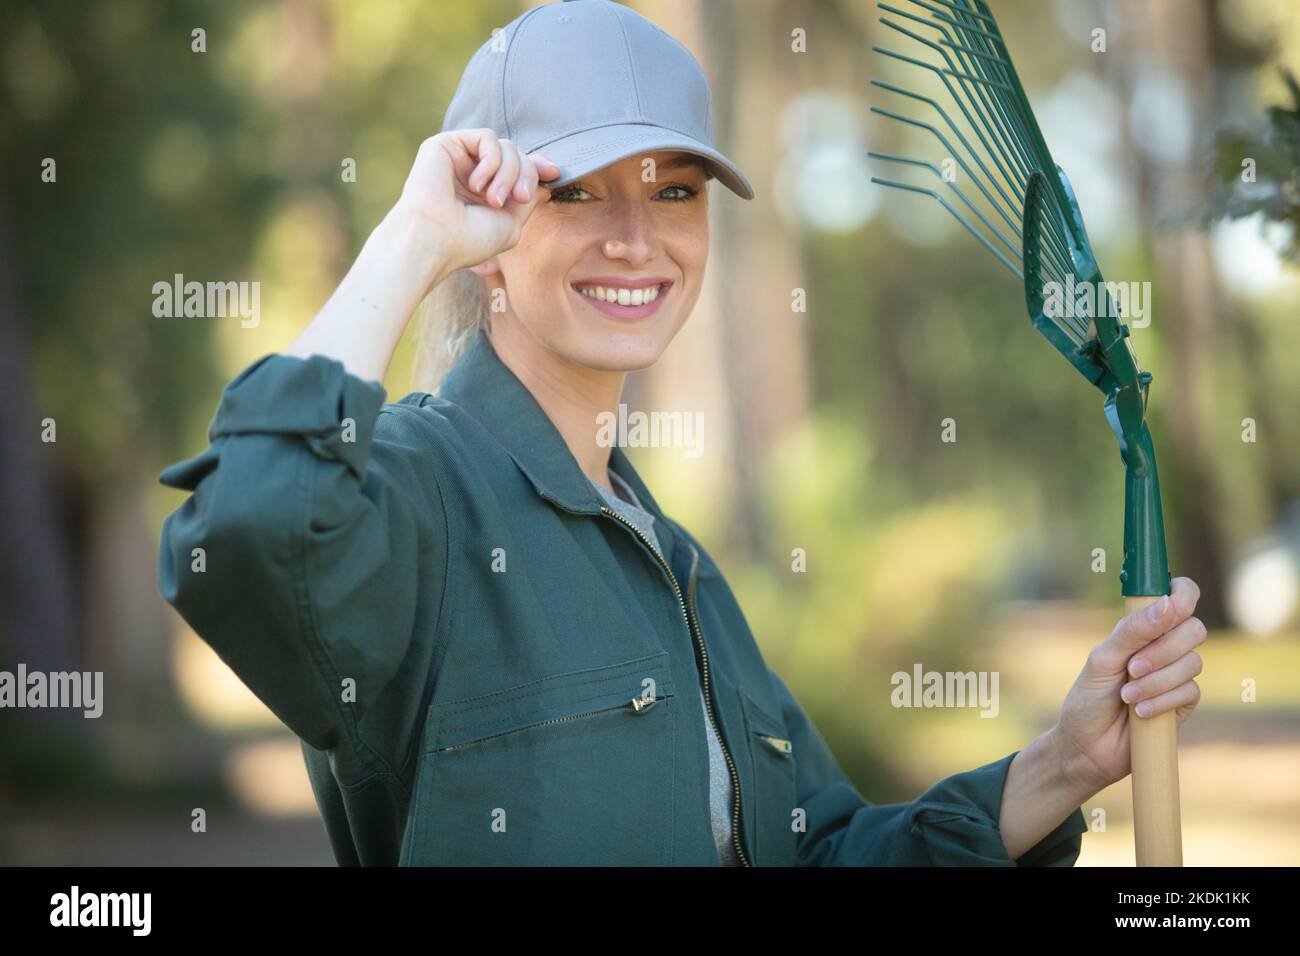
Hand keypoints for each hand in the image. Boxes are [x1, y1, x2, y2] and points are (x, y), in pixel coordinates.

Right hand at [394, 128, 561, 275]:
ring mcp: (460, 159)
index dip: (538, 167)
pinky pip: (486, 138)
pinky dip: (492, 161)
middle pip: (518, 155)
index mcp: (486, 192)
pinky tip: (477, 184)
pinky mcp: (446, 144)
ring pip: (506, 146)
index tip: (555, 172)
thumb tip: (546, 173)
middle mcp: (473, 173)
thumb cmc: (469, 240)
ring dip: (509, 173)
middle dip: (526, 175)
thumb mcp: (512, 222)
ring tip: (494, 199)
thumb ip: (528, 196)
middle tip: (518, 197)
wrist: (436, 239)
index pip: (518, 168)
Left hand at [1052, 576, 1204, 796]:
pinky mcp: (1183, 703)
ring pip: (1193, 663)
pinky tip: (1140, 712)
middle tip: (1131, 667)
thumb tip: (1167, 604)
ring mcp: (1176, 675)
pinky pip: (1190, 691)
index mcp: (1143, 628)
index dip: (1183, 594)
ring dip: (1156, 680)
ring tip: (1127, 696)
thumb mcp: (1102, 660)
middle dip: (1163, 649)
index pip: (1178, 596)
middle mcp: (1164, 647)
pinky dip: (1163, 700)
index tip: (1172, 604)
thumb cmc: (1088, 699)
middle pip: (1194, 629)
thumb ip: (1131, 632)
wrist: (1087, 746)